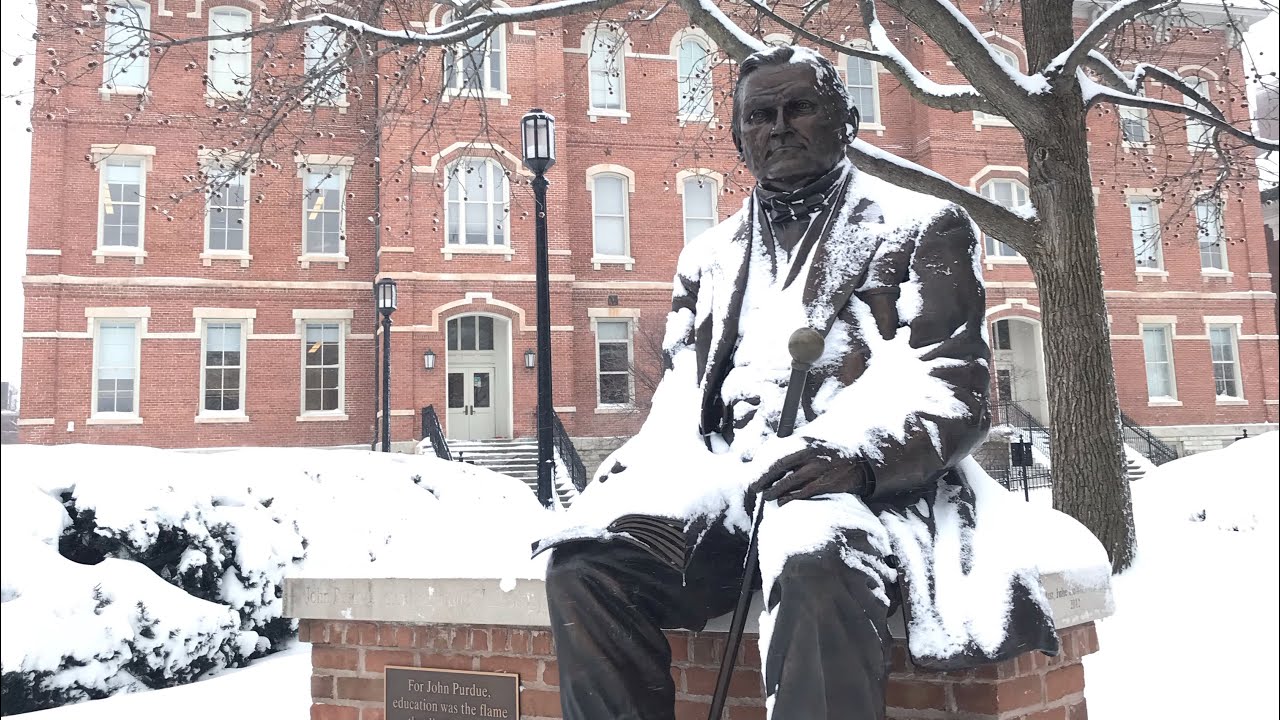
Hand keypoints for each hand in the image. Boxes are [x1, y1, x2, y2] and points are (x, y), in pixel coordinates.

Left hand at [748, 447, 867, 505]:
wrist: (858, 466)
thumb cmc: (831, 458)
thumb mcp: (815, 449)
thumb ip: (797, 455)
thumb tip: (774, 466)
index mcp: (806, 446)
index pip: (780, 459)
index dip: (765, 471)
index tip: (756, 479)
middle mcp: (811, 457)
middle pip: (781, 470)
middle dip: (765, 482)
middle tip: (755, 490)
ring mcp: (818, 470)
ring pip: (789, 483)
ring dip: (775, 491)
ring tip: (767, 497)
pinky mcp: (825, 484)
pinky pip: (802, 493)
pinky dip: (790, 498)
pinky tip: (782, 502)